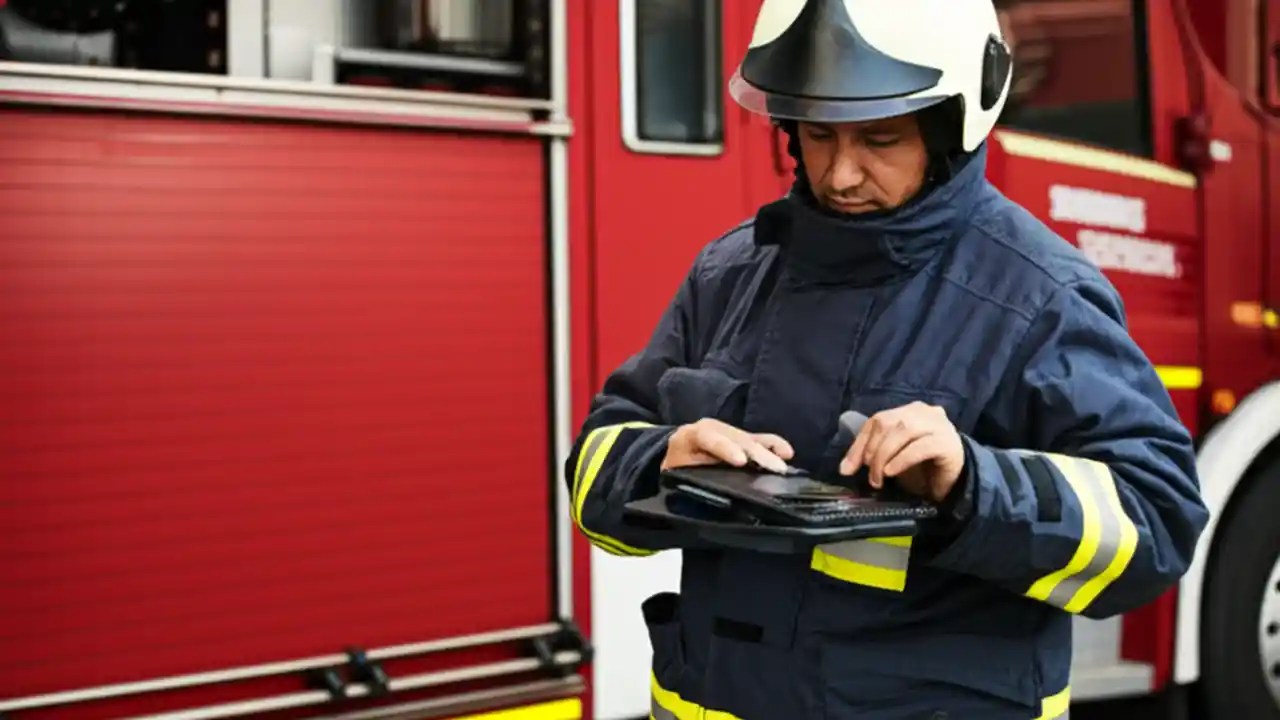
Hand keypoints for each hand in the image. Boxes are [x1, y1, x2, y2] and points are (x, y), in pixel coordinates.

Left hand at [661, 418, 793, 473]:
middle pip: (735, 437)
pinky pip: (759, 439)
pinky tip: (787, 454)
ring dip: (769, 452)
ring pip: (749, 438)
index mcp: (688, 436)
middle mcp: (710, 428)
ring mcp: (727, 431)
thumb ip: (689, 481)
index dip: (725, 448)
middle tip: (774, 468)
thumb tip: (708, 498)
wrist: (674, 460)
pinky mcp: (740, 437)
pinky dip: (773, 445)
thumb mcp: (675, 476)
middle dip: (756, 453)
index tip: (741, 461)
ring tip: (783, 466)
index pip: (708, 437)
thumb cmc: (675, 472)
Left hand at [839, 401, 964, 502]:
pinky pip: (920, 447)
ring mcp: (939, 425)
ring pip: (903, 431)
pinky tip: (892, 472)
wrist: (957, 483)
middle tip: (869, 475)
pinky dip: (902, 459)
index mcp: (909, 411)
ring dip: (884, 456)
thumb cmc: (923, 469)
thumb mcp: (891, 460)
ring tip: (879, 477)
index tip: (848, 468)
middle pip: (888, 423)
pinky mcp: (948, 442)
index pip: (877, 420)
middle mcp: (925, 412)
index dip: (860, 443)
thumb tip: (844, 468)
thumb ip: (870, 457)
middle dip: (872, 450)